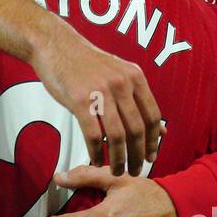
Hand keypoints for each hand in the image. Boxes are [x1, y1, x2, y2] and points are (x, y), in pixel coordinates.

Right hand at [29, 35, 161, 174]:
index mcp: (135, 77)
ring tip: (117, 170)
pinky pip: (93, 134)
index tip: (152, 157)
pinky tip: (96, 160)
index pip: (152, 116)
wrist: (56, 45)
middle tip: (135, 171)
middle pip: (136, 129)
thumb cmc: (86, 64)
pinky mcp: (79, 100)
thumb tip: (160, 131)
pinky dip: (96, 152)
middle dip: (138, 156)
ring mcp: (101, 91)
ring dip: (119, 159)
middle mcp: (122, 83)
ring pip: (117, 135)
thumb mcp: (118, 74)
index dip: (153, 141)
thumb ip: (137, 100)